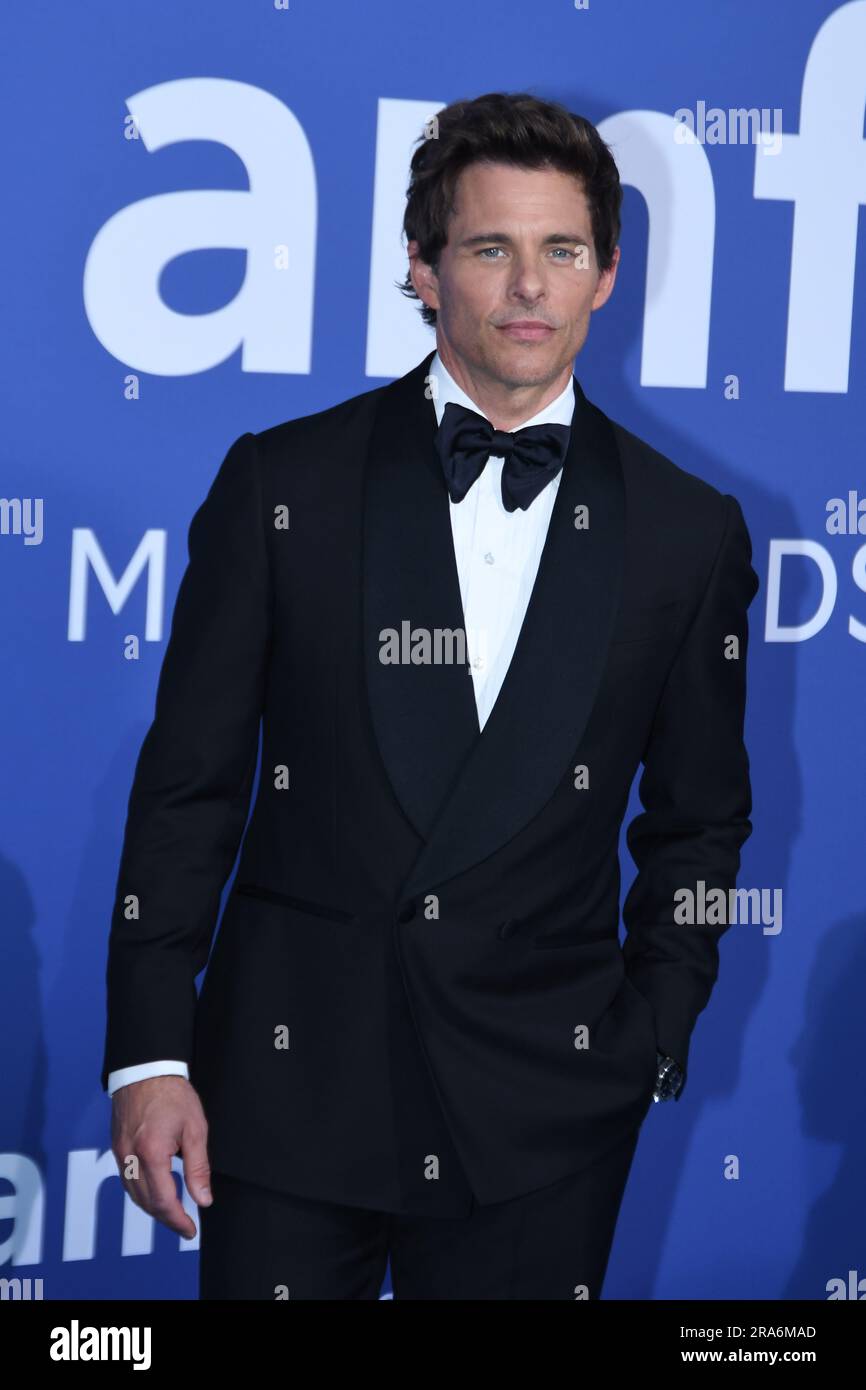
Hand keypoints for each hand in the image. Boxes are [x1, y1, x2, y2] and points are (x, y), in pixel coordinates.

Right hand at [111, 1075, 211, 1237]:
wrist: (145, 1069)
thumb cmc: (172, 1095)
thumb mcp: (195, 1129)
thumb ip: (198, 1168)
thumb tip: (203, 1200)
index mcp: (152, 1153)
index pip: (162, 1201)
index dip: (177, 1220)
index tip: (191, 1230)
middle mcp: (130, 1157)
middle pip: (145, 1202)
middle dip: (166, 1219)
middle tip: (184, 1226)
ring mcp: (119, 1153)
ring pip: (133, 1194)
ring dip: (152, 1208)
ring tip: (172, 1213)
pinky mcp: (116, 1147)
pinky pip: (126, 1180)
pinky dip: (141, 1193)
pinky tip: (154, 1192)